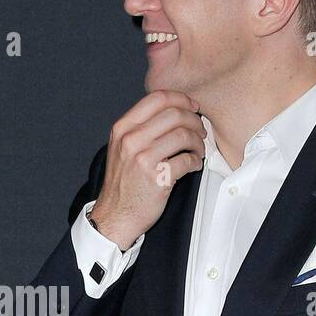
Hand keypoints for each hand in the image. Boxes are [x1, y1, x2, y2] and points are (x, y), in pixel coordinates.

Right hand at [89, 90, 204, 250]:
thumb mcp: (121, 148)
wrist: (115, 216)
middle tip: (200, 131)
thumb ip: (140, 128)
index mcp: (122, 128)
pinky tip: (194, 165)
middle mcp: (130, 140)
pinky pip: (187, 160)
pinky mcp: (157, 178)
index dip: (181, 99)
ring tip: (198, 150)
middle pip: (174, 114)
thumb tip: (174, 110)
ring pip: (184, 135)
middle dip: (194, 120)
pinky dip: (196, 161)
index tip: (192, 107)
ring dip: (198, 142)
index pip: (157, 98)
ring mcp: (143, 159)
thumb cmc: (123, 183)